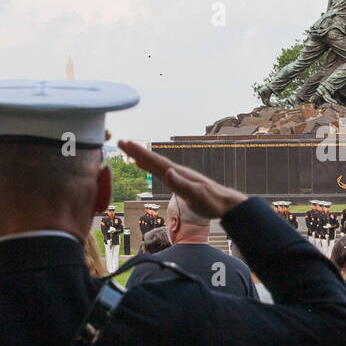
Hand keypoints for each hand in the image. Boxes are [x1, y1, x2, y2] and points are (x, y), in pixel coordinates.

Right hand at [117, 141, 246, 218]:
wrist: (225, 204)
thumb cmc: (211, 202)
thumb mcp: (196, 195)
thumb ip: (181, 184)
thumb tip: (167, 171)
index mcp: (177, 173)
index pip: (155, 161)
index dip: (139, 153)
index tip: (125, 144)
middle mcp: (176, 171)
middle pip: (152, 159)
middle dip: (136, 151)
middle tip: (120, 142)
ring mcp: (177, 176)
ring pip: (155, 164)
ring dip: (140, 156)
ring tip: (128, 149)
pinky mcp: (178, 181)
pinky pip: (158, 171)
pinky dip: (148, 166)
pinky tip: (143, 165)